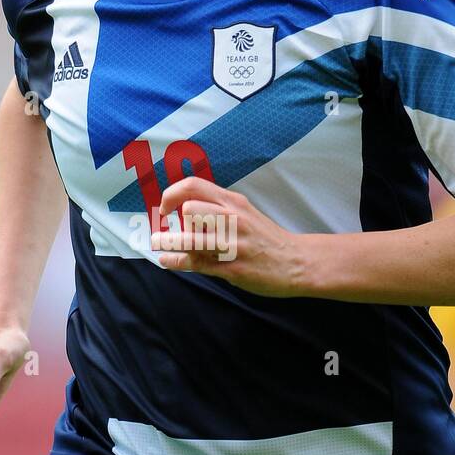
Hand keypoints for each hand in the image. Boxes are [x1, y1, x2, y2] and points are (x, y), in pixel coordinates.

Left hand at [151, 177, 305, 297]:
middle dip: (172, 218)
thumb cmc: (265, 238)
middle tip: (165, 228)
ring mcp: (233, 245)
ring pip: (192, 238)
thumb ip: (218, 208)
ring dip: (169, 241)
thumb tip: (185, 209)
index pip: (194, 186)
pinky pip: (198, 263)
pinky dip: (177, 262)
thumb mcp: (245, 213)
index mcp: (233, 203)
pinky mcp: (233, 269)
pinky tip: (167, 261)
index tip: (166, 206)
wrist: (297, 262)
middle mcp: (233, 220)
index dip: (172, 193)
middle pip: (191, 209)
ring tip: (157, 242)